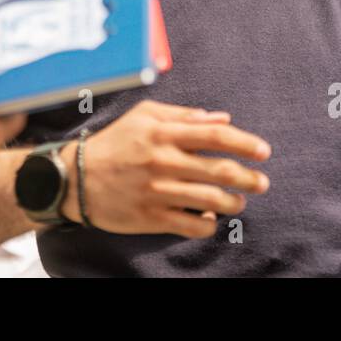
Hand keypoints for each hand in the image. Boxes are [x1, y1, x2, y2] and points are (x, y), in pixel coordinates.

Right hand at [59, 99, 270, 237]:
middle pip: (219, 171)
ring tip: (239, 202)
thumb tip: (222, 118)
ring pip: (211, 201)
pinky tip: (211, 219)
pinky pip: (192, 225)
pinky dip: (208, 224)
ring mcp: (157, 191)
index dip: (244, 142)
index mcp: (163, 133)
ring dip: (234, 203)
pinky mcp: (151, 217)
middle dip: (248, 178)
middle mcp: (163, 161)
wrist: (76, 178)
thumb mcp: (144, 116)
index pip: (214, 135)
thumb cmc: (115, 142)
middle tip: (262, 182)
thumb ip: (184, 115)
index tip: (264, 151)